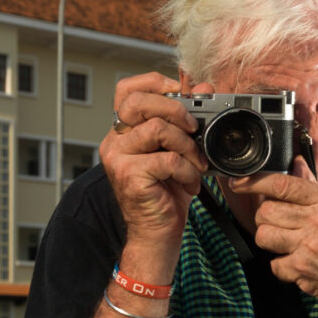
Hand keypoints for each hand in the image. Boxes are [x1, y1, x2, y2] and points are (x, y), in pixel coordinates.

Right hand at [102, 72, 210, 264]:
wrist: (157, 234)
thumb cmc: (167, 194)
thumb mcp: (182, 151)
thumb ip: (189, 119)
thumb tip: (203, 86)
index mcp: (124, 131)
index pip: (127, 89)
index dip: (156, 83)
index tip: (184, 95)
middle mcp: (114, 141)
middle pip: (138, 101)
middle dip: (175, 109)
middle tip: (194, 129)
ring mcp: (117, 158)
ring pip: (156, 129)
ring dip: (187, 146)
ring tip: (195, 165)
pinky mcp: (128, 176)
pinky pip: (166, 158)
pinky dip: (187, 170)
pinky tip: (189, 183)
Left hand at [230, 163, 317, 317]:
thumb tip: (292, 182)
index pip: (283, 184)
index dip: (255, 182)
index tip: (240, 183)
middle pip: (266, 211)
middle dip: (267, 222)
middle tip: (282, 232)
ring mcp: (310, 244)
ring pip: (264, 236)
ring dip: (272, 245)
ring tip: (292, 251)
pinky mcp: (303, 269)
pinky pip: (275, 265)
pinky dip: (285, 270)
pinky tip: (304, 271)